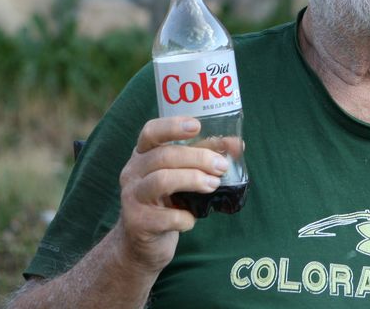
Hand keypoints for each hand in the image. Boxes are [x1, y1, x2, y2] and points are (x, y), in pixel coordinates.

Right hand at [113, 117, 230, 275]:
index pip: (151, 132)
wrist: (143, 244)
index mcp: (143, 154)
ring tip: (213, 185)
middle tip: (221, 166)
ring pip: (162, 180)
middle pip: (164, 156)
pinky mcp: (138, 223)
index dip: (173, 126)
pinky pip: (166, 217)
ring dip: (193, 180)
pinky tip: (192, 219)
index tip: (197, 126)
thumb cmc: (167, 202)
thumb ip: (204, 157)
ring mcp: (132, 197)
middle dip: (198, 158)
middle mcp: (133, 172)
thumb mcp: (181, 175)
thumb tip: (236, 145)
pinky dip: (185, 217)